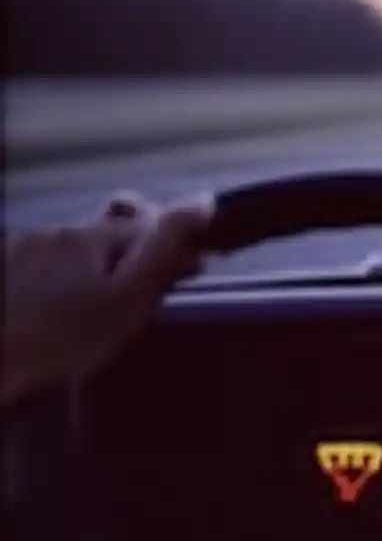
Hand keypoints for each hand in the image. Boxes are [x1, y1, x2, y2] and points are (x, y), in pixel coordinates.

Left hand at [2, 192, 212, 405]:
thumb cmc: (63, 338)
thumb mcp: (128, 299)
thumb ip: (164, 251)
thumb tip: (203, 203)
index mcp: (94, 235)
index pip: (150, 228)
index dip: (172, 251)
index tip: (185, 279)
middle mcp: (59, 230)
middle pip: (111, 239)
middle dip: (128, 265)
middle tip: (130, 309)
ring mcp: (23, 247)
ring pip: (77, 254)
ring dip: (92, 274)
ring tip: (88, 317)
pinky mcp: (4, 268)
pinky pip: (47, 267)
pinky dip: (59, 284)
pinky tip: (55, 314)